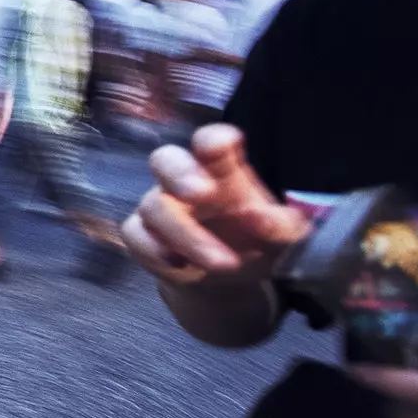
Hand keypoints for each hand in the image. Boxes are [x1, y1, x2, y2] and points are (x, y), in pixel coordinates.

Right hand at [121, 124, 309, 287]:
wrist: (228, 277)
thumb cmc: (255, 240)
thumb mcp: (282, 235)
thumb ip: (280, 226)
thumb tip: (259, 218)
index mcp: (222, 168)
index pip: (211, 141)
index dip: (214, 140)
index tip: (225, 146)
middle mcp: (185, 180)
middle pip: (166, 159)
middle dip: (180, 173)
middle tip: (203, 193)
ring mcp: (159, 206)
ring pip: (153, 206)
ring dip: (187, 236)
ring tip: (223, 263)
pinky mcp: (141, 235)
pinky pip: (134, 235)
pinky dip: (155, 252)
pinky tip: (183, 267)